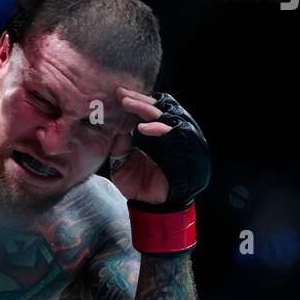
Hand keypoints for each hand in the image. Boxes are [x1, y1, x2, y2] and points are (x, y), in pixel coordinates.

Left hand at [109, 88, 209, 210]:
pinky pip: (174, 135)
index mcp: (152, 134)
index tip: (118, 94)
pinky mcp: (184, 151)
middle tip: (122, 95)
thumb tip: (115, 128)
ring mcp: (177, 141)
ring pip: (166, 116)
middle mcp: (166, 134)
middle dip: (139, 100)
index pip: (147, 111)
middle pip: (158, 108)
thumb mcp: (121, 163)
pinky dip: (158, 129)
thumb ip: (118, 146)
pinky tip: (143, 128)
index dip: (134, 101)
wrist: (153, 206)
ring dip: (146, 109)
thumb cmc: (138, 183)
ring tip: (128, 104)